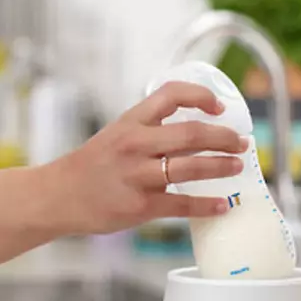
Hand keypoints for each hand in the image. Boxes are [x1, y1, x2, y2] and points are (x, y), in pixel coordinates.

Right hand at [46, 81, 246, 234]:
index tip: (219, 107)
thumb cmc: (91, 166)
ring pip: (192, 168)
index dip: (201, 96)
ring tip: (237, 167)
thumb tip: (193, 133)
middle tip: (241, 143)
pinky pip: (182, 204)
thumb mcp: (115, 135)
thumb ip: (148, 131)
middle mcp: (135, 144)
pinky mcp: (139, 206)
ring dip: (221, 167)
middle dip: (223, 138)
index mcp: (130, 122)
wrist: (59, 195)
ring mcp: (137, 175)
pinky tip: (223, 205)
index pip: (170, 95)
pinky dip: (207, 205)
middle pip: (191, 133)